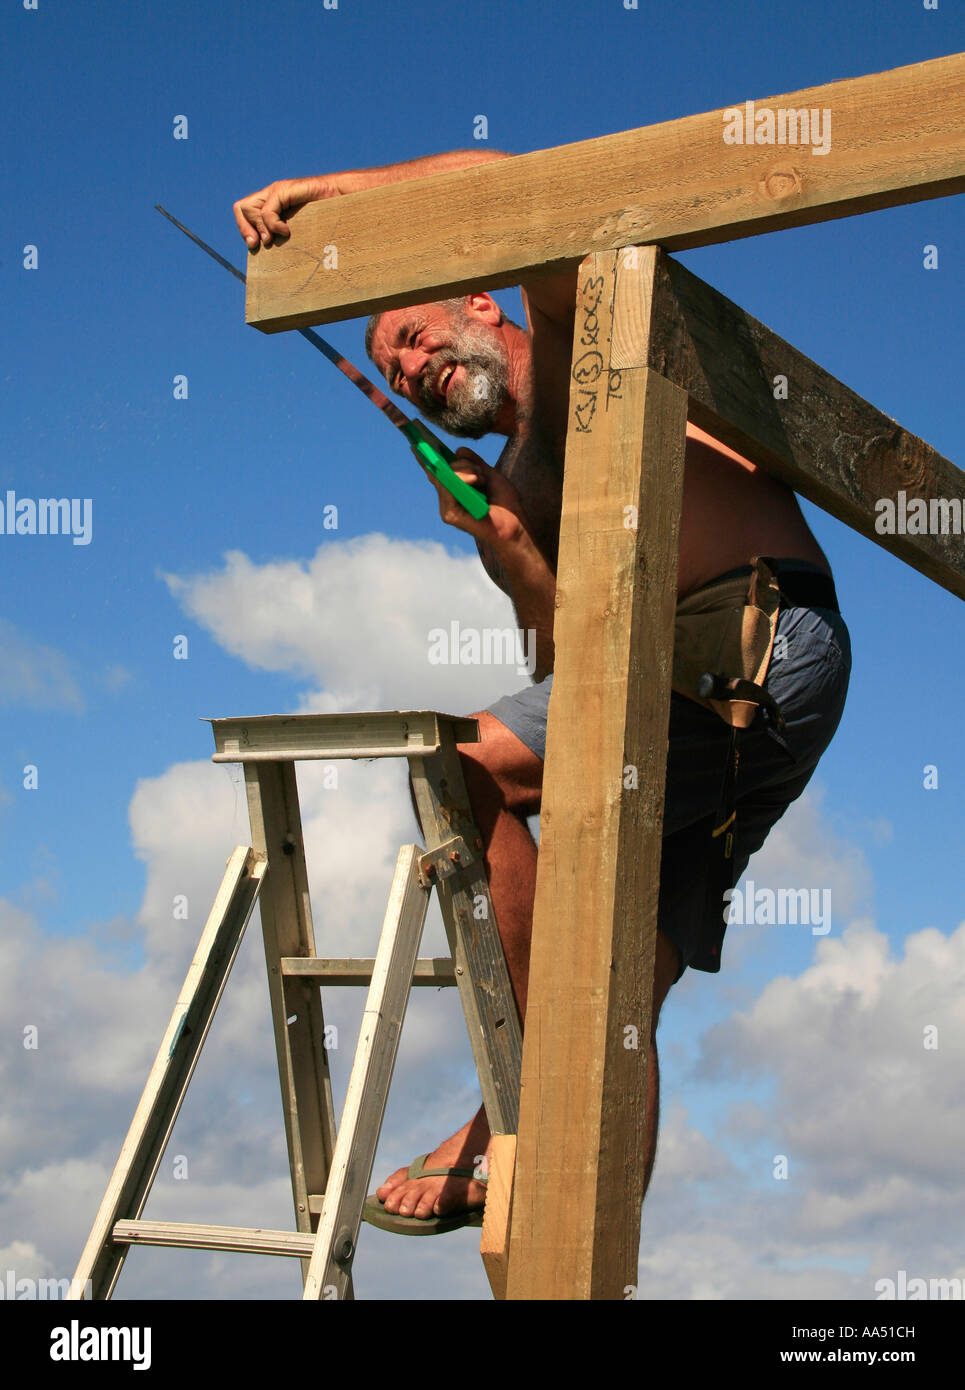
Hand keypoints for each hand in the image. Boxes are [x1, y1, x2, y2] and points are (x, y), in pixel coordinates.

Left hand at [233, 175, 347, 248]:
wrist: (340, 197)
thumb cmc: (325, 216)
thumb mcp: (298, 231)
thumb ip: (282, 236)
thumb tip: (267, 250)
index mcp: (271, 206)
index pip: (243, 212)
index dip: (244, 229)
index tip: (254, 246)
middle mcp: (270, 196)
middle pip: (240, 208)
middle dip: (246, 229)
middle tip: (262, 243)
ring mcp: (276, 192)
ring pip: (249, 208)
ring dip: (260, 228)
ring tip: (276, 238)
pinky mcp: (284, 191)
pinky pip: (267, 211)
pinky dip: (273, 225)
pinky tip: (287, 231)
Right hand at [423, 447, 532, 549]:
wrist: (516, 524)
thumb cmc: (506, 504)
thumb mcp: (491, 475)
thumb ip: (475, 462)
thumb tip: (458, 449)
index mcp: (456, 490)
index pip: (436, 472)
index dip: (425, 458)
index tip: (414, 444)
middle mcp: (448, 499)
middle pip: (442, 470)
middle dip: (461, 464)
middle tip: (479, 474)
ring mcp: (446, 508)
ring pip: (445, 477)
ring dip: (467, 472)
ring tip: (482, 481)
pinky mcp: (449, 515)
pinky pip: (448, 489)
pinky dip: (462, 481)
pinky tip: (474, 482)